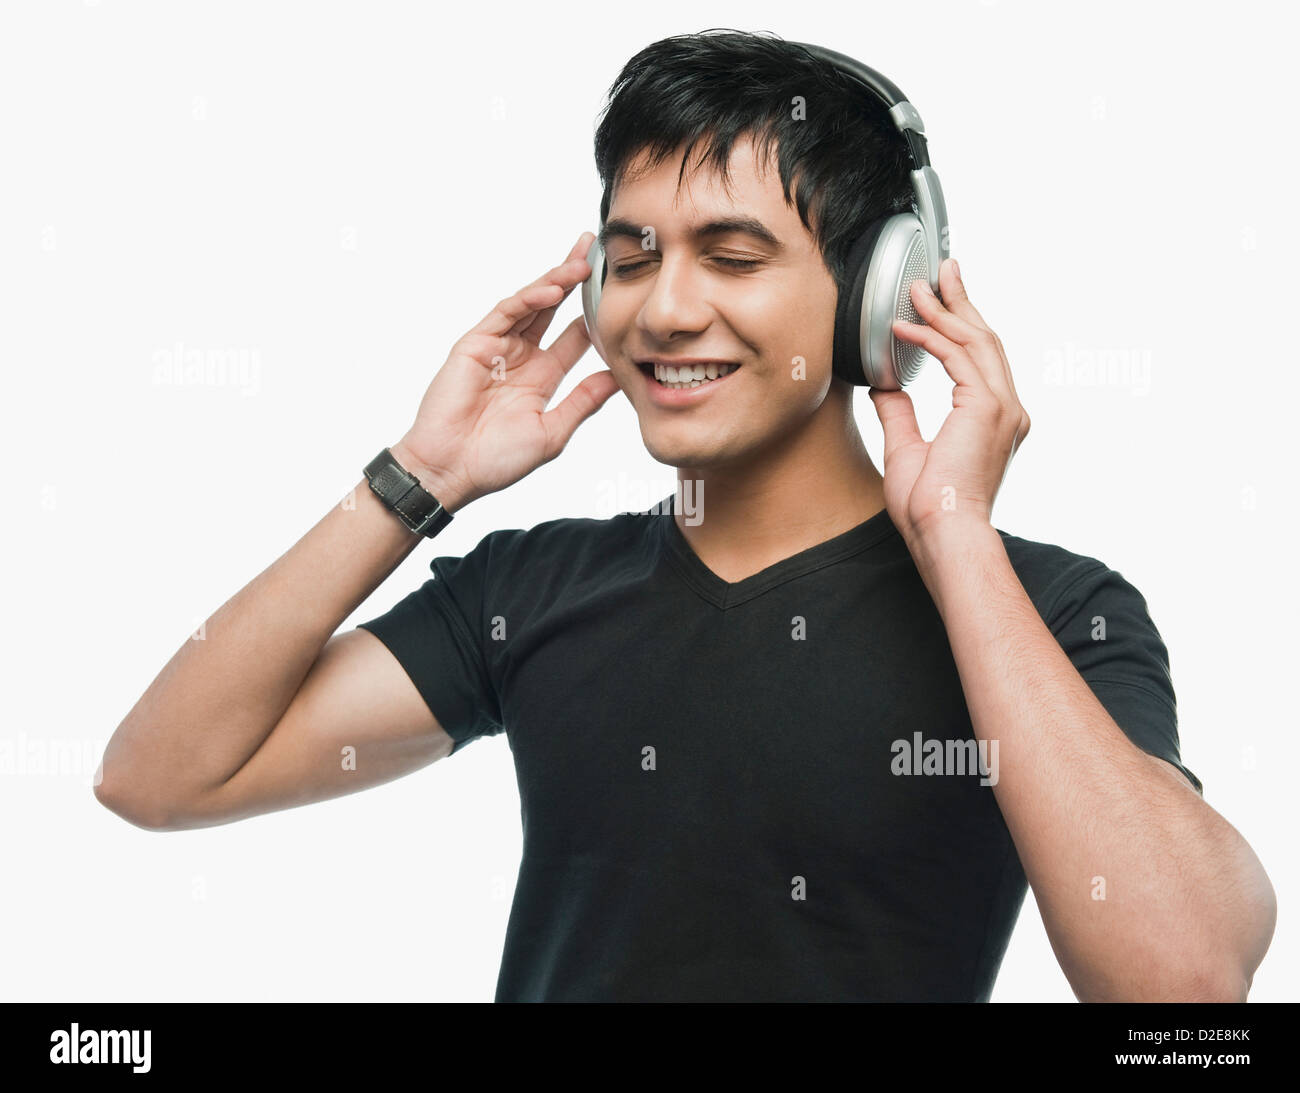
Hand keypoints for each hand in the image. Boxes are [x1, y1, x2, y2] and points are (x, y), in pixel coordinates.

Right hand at [392, 231, 619, 511]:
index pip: (574, 337)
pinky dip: (529, 298)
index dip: (596, 315)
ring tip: (582, 263)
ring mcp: (497, 347)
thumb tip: (618, 378)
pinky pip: (506, 314)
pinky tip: (552, 289)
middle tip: (597, 250)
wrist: (451, 470)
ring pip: (532, 304)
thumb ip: (583, 401)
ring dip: (556, 281)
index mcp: (542, 377)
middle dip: (574, 279)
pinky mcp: (475, 343)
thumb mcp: (553, 432)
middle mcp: (521, 357)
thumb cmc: (496, 461)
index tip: (621, 294)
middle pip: (553, 308)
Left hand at [868, 258, 1029, 548]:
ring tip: (919, 286)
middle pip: (984, 339)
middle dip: (960, 301)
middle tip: (940, 271)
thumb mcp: (906, 449)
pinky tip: (903, 327)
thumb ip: (899, 412)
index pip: (980, 359)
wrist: (944, 532)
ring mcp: (1003, 407)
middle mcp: (1008, 409)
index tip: (940, 300)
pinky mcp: (986, 408)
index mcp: (996, 420)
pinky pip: (957, 358)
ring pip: (975, 341)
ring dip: (944, 310)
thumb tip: (884, 386)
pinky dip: (930, 337)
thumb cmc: (928, 507)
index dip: (960, 324)